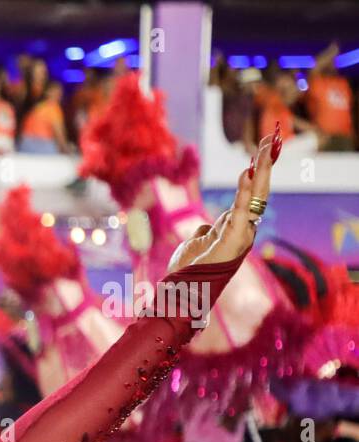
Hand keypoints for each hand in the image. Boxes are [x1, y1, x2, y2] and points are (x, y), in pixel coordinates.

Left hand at [168, 130, 275, 270]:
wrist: (181, 291)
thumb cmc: (187, 271)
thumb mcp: (195, 243)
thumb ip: (205, 232)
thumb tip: (205, 226)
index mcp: (234, 229)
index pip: (249, 195)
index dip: (255, 172)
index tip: (260, 150)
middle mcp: (243, 230)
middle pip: (257, 191)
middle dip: (264, 165)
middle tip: (270, 139)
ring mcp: (240, 236)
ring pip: (254, 198)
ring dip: (259, 172)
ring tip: (264, 148)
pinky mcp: (232, 242)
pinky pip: (240, 212)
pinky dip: (243, 193)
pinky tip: (246, 173)